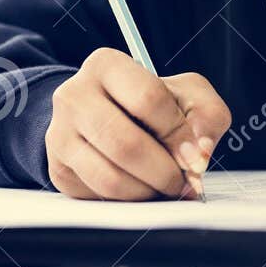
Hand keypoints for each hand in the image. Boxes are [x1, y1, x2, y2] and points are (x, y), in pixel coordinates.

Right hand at [46, 48, 231, 200]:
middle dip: (165, 172)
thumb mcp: (187, 94)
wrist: (105, 115)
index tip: (194, 155)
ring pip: (110, 179)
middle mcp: (74, 95)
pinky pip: (98, 197)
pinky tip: (140, 187)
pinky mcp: (58, 168)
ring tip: (163, 186)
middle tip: (182, 181)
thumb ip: (207, 116)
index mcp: (106, 65)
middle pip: (127, 144)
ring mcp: (60, 134)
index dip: (179, 134)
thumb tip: (199, 152)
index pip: (148, 99)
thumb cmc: (149, 103)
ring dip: (148, 192)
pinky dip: (128, 201)